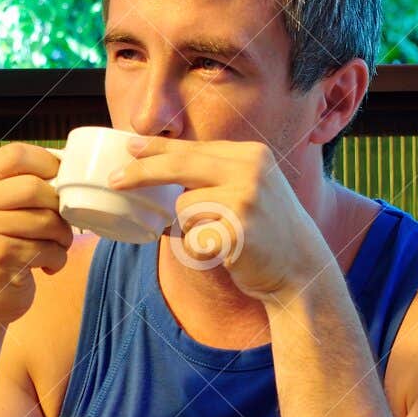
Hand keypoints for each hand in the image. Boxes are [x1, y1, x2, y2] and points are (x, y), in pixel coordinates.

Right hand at [0, 143, 71, 326]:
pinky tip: (46, 267)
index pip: (15, 154)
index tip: (60, 180)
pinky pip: (47, 247)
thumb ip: (14, 188)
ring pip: (46, 219)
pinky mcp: (0, 257)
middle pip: (35, 186)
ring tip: (54, 248)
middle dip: (58, 207)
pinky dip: (57, 259)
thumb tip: (64, 166)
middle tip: (60, 225)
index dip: (47, 162)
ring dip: (62, 237)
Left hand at [108, 136, 329, 303]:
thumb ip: (218, 174)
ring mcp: (245, 199)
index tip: (129, 146)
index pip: (194, 148)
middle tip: (115, 180)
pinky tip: (226, 254)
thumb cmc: (267, 232)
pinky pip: (192, 238)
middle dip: (143, 172)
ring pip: (183, 208)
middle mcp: (250, 170)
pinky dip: (199, 251)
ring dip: (190, 227)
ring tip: (222, 237)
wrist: (302, 269)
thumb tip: (160, 167)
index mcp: (251, 155)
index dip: (158, 148)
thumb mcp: (252, 188)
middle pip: (180, 167)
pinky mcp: (237, 231)